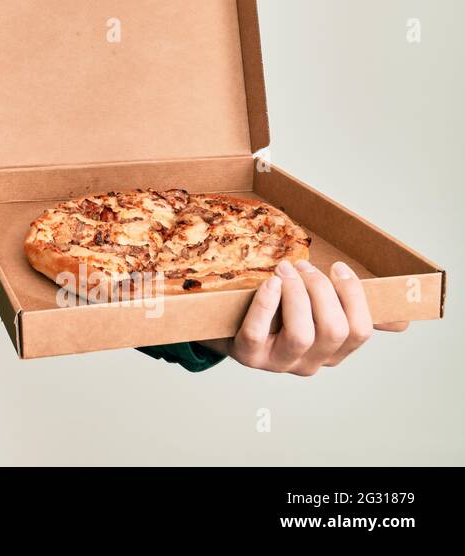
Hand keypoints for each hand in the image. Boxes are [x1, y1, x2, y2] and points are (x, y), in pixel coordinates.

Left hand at [195, 259, 408, 374]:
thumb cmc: (276, 314)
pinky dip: (267, 304)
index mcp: (332, 352)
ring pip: (301, 334)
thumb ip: (351, 312)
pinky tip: (270, 283)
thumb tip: (403, 321)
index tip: (339, 267)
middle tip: (305, 266)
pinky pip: (259, 332)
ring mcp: (277, 362)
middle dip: (323, 291)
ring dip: (297, 295)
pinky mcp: (247, 355)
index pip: (360, 331)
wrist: (226, 326)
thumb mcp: (314, 314)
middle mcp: (309, 362)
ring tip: (286, 270)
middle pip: (333, 331)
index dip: (354, 297)